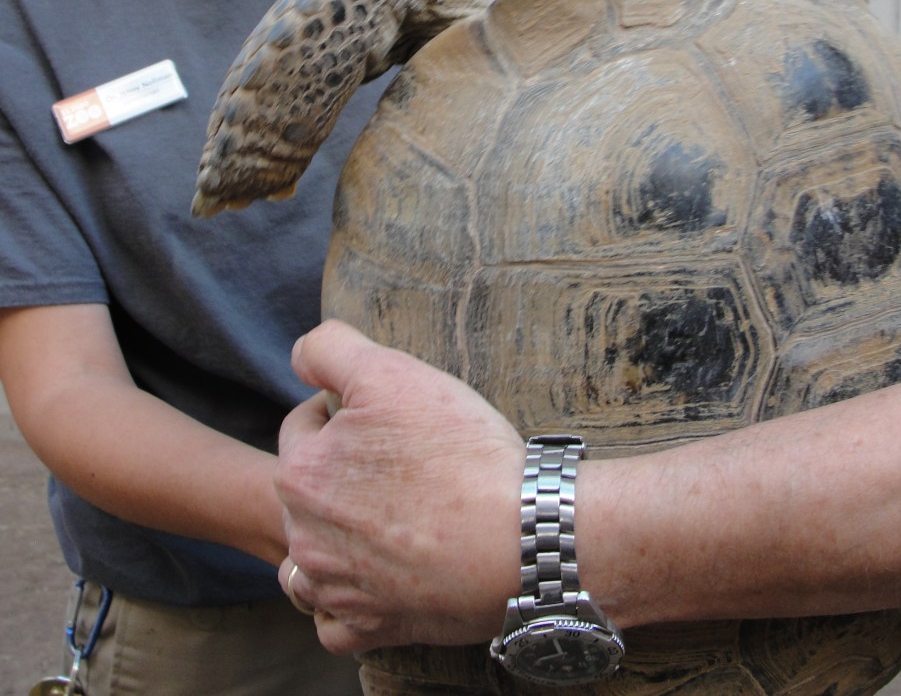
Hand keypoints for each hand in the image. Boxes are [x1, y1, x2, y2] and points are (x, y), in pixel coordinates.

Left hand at [276, 320, 524, 653]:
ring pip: (313, 556)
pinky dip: (351, 597)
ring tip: (390, 516)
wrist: (524, 537)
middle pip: (309, 489)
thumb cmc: (458, 452)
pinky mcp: (369, 628)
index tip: (389, 418)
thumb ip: (330, 350)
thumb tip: (300, 354)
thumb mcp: (391, 373)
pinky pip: (336, 617)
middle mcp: (304, 539)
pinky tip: (383, 571)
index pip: (303, 425)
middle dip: (342, 470)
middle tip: (401, 461)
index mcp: (300, 474)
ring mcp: (335, 590)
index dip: (344, 411)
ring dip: (336, 536)